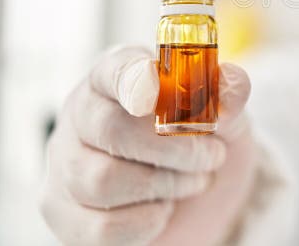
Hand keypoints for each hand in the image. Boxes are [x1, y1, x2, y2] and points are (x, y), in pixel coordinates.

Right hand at [40, 45, 253, 245]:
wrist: (201, 199)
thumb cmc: (204, 142)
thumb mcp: (227, 115)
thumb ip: (229, 94)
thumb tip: (231, 82)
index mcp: (117, 78)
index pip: (113, 70)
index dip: (133, 79)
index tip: (156, 93)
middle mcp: (83, 116)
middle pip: (109, 128)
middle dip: (172, 147)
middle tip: (212, 155)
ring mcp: (67, 167)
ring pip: (101, 180)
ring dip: (165, 184)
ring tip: (195, 181)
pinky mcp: (68, 217)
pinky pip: (100, 227)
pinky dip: (147, 221)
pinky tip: (164, 208)